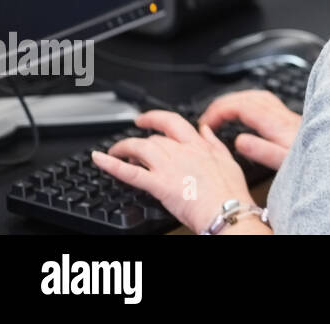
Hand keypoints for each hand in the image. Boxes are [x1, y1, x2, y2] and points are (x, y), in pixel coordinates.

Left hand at [92, 110, 257, 232]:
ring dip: (123, 148)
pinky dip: (111, 165)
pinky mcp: (159, 184)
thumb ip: (215, 142)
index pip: (172, 122)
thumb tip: (206, 130)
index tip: (144, 120)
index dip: (154, 118)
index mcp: (198, 145)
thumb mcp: (228, 160)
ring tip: (114, 153)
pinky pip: (130, 172)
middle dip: (139, 141)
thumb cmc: (230, 191)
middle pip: (153, 138)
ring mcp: (168, 167)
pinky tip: (99, 160)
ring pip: (139, 148)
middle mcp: (181, 152)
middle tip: (129, 146)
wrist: (226, 209)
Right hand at [199, 90, 301, 169]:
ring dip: (236, 100)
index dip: (220, 110)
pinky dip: (249, 104)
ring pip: (258, 96)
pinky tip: (247, 115)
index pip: (242, 106)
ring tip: (221, 113)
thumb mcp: (287, 161)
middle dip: (224, 102)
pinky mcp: (292, 120)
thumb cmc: (316, 160)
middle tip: (207, 116)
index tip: (206, 123)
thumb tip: (239, 140)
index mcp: (278, 123)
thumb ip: (263, 150)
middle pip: (249, 97)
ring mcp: (288, 115)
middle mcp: (283, 115)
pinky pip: (266, 103)